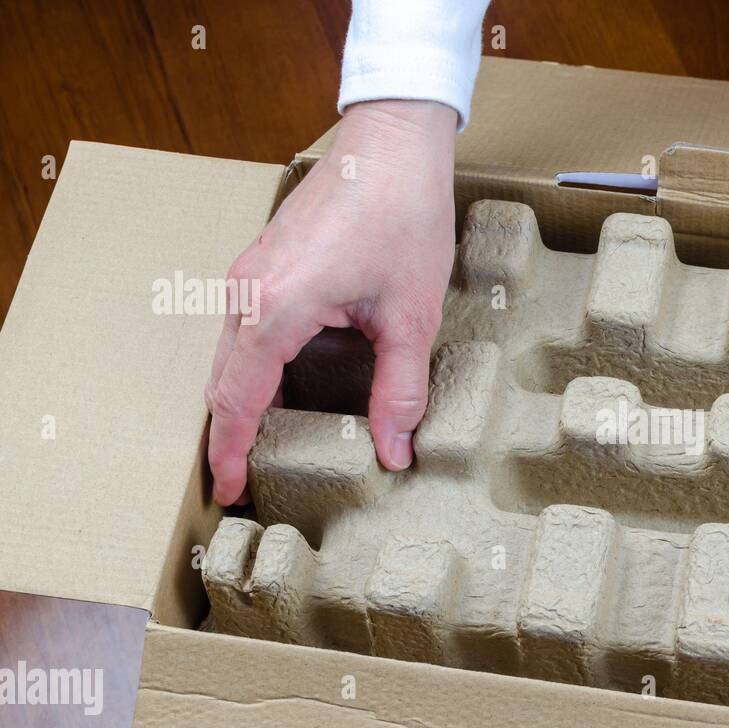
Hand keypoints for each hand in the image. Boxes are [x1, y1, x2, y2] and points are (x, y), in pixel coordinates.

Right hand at [205, 99, 457, 504]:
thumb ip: (399, 389)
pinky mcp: (262, 260)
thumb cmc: (403, 215)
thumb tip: (397, 451)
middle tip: (243, 481)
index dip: (232, 452)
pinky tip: (275, 387)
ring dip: (237, 401)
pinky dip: (247, 367)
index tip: (231, 491)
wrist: (391, 142)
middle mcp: (248, 291)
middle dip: (228, 435)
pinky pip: (241, 327)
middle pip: (223, 382)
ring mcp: (249, 272)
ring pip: (228, 355)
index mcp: (276, 308)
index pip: (239, 400)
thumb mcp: (411, 315)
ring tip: (257, 444)